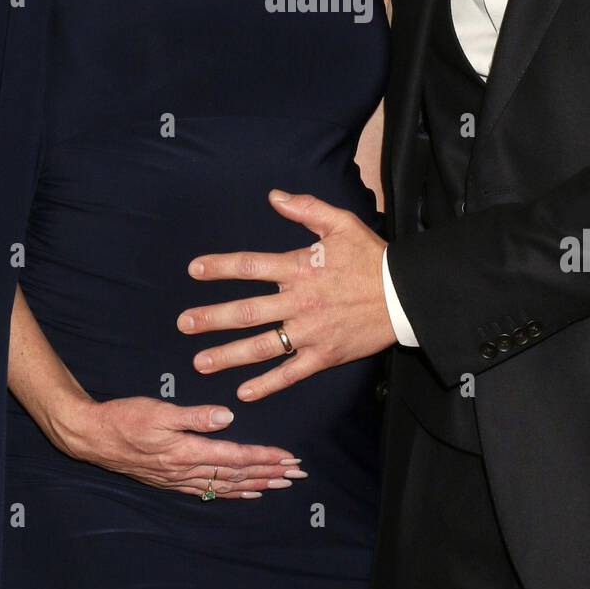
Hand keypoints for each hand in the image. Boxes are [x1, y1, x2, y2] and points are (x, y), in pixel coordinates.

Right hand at [50, 395, 305, 498]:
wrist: (93, 436)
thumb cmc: (125, 417)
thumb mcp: (159, 410)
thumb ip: (195, 416)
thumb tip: (228, 417)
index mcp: (187, 451)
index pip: (236, 456)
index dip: (265, 458)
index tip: (289, 458)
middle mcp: (187, 470)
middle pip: (237, 475)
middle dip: (270, 474)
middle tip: (298, 475)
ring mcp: (179, 479)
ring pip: (226, 485)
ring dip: (256, 484)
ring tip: (281, 484)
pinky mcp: (172, 480)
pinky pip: (209, 491)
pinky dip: (232, 493)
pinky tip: (246, 492)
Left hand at [178, 190, 395, 401]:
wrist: (405, 294)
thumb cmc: (372, 256)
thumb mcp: (341, 223)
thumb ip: (306, 209)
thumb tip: (274, 197)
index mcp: (300, 268)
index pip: (250, 267)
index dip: (220, 267)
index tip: (194, 270)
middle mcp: (299, 302)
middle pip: (246, 312)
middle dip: (211, 318)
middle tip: (184, 323)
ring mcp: (311, 332)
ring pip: (262, 346)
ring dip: (228, 355)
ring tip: (200, 362)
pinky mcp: (324, 355)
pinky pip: (291, 373)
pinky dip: (267, 384)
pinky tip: (243, 391)